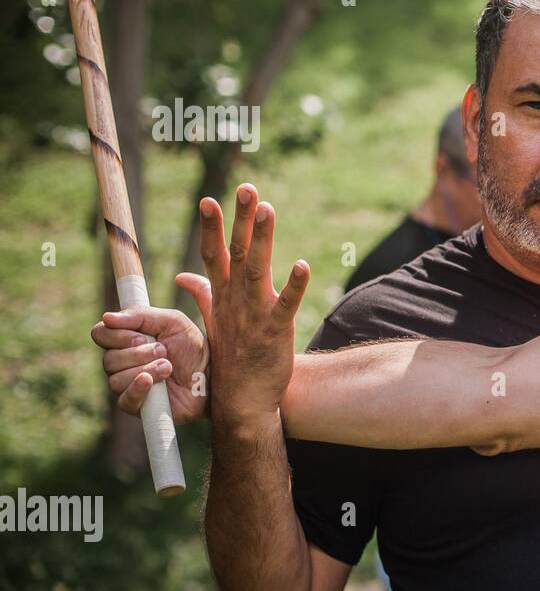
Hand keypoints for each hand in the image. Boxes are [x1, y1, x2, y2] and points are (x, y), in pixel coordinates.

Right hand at [91, 299, 209, 422]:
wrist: (211, 375)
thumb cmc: (192, 347)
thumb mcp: (172, 322)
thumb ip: (141, 315)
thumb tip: (107, 318)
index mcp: (125, 340)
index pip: (100, 334)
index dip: (117, 334)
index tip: (142, 335)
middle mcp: (121, 363)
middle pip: (108, 358)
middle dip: (139, 353)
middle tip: (164, 351)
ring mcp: (127, 385)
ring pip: (116, 378)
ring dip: (146, 369)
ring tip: (168, 367)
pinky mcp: (137, 406)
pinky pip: (125, 399)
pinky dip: (138, 388)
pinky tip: (152, 382)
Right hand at [195, 182, 310, 423]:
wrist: (243, 401)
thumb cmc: (230, 360)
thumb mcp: (213, 322)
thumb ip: (203, 294)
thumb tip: (184, 275)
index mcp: (222, 297)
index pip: (212, 255)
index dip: (211, 227)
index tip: (209, 200)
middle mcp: (235, 302)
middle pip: (236, 253)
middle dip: (240, 220)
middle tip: (247, 188)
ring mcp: (254, 316)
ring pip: (257, 271)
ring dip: (262, 240)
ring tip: (267, 209)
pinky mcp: (275, 332)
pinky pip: (286, 305)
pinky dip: (294, 286)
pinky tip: (302, 264)